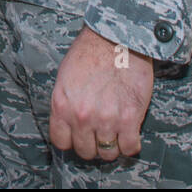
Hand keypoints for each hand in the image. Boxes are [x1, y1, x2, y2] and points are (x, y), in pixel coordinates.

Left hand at [50, 26, 153, 160]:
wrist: (116, 39)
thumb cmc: (90, 53)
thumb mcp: (65, 78)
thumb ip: (66, 103)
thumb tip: (69, 124)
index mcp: (61, 104)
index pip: (61, 142)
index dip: (71, 141)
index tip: (78, 137)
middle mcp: (81, 116)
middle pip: (85, 151)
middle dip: (92, 145)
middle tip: (99, 134)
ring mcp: (105, 119)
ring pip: (107, 153)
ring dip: (112, 145)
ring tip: (115, 133)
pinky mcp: (130, 119)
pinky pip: (129, 148)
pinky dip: (130, 145)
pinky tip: (130, 133)